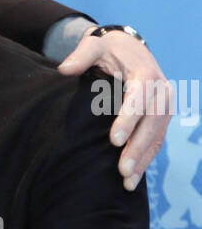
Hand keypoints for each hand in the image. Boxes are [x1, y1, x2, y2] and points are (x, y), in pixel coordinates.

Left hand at [58, 27, 171, 189]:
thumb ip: (80, 55)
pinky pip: (157, 141)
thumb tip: (63, 69)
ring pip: (157, 135)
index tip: (114, 141)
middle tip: (121, 170)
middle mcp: (161, 90)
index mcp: (145, 73)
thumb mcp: (94, 45)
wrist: (129, 50)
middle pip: (152, 122)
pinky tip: (132, 179)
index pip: (140, 98)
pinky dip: (146, 160)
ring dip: (143, 160)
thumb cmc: (107, 50)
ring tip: (127, 182)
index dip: (128, 119)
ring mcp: (165, 106)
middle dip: (137, 147)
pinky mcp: (162, 118)